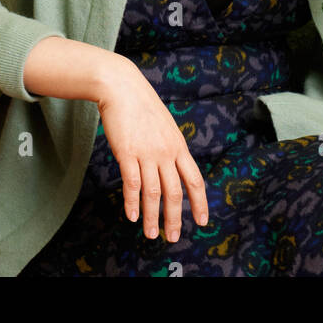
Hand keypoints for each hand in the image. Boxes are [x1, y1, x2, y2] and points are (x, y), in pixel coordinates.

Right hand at [96, 60, 209, 244]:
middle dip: (174, 218)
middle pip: (175, 193)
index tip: (201, 221)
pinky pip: (132, 183)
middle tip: (173, 237)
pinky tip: (132, 215)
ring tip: (151, 234)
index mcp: (178, 146)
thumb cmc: (141, 105)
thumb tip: (172, 167)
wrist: (121, 86)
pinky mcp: (127, 152)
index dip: (199, 203)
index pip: (194, 180)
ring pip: (153, 193)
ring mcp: (147, 152)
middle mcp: (166, 152)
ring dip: (152, 217)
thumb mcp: (165, 126)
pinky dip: (132, 202)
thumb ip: (170, 147)